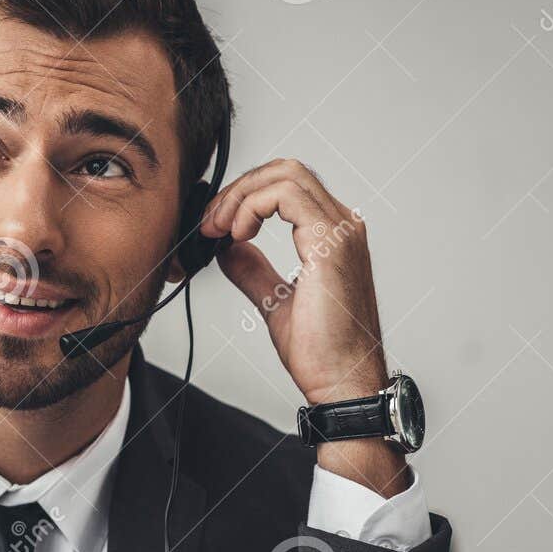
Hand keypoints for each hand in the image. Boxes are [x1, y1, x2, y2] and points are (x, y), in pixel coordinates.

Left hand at [200, 158, 407, 496]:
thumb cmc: (321, 351)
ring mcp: (340, 230)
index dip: (244, 197)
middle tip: (210, 223)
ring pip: (285, 174)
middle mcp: (341, 224)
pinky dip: (251, 206)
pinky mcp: (331, 242)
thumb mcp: (274, 299)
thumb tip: (228, 249)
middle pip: (284, 170)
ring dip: (240, 197)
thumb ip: (252, 269)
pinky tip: (235, 235)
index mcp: (330, 234)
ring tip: (219, 229)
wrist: (341, 381)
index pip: (285, 186)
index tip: (213, 228)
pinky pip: (286, 195)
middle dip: (238, 190)